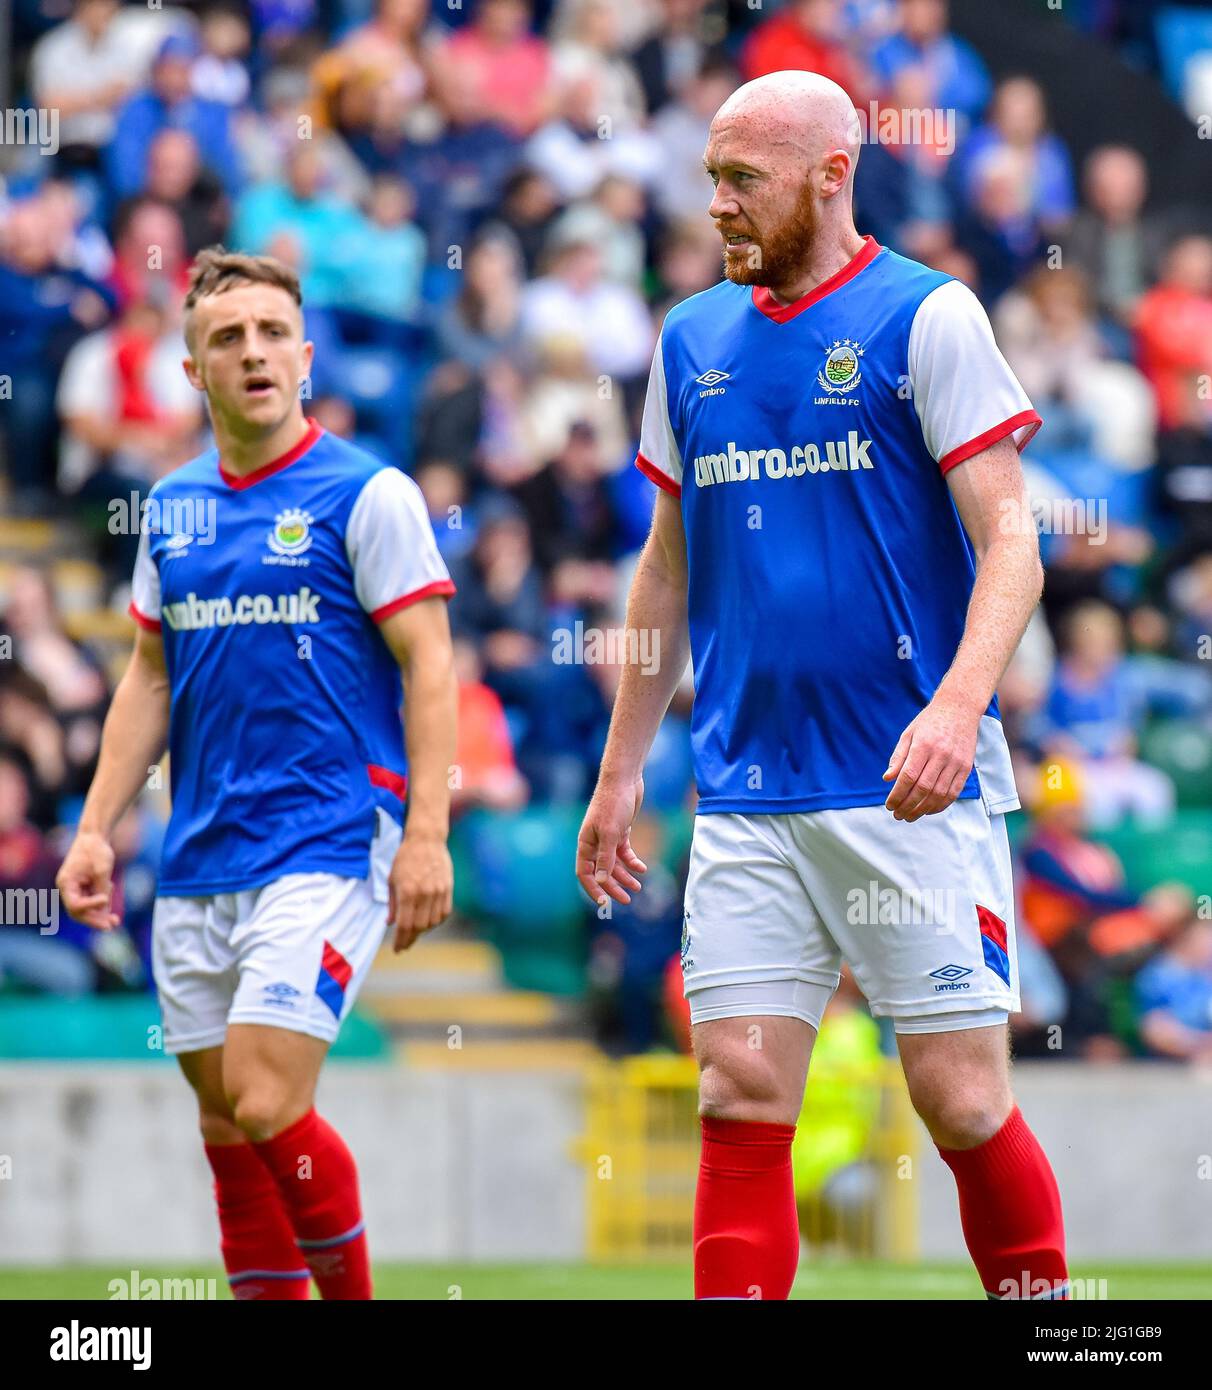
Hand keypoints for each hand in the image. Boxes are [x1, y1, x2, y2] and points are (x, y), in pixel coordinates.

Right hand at [56, 831, 117, 929]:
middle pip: (79, 912)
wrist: (94, 836)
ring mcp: (75, 889)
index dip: (90, 907)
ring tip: (116, 920)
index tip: (105, 900)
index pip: (75, 905)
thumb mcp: (102, 870)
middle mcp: (68, 889)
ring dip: (100, 915)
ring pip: (87, 909)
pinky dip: (102, 902)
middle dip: (95, 920)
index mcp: (66, 883)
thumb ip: (102, 889)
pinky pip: (92, 901)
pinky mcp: (84, 888)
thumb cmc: (96, 850)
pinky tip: (110, 887)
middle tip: (111, 926)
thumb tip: (106, 908)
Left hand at [387, 832, 452, 951]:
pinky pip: (444, 913)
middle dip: (411, 939)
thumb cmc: (405, 858)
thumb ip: (392, 904)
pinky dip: (436, 921)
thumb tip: (390, 923)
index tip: (397, 949)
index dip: (400, 940)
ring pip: (433, 922)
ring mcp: (438, 892)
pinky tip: (428, 922)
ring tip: (415, 932)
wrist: (426, 840)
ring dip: (423, 931)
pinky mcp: (448, 889)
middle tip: (405, 945)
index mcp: (407, 892)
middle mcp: (424, 894)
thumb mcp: (392, 879)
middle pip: (419, 927)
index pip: (404, 925)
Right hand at [576, 776, 647, 907]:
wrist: (624, 780)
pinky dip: (633, 861)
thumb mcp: (610, 833)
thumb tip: (602, 882)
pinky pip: (624, 853)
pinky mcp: (620, 832)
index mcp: (585, 843)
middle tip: (627, 899)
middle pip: (601, 872)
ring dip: (625, 876)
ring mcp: (607, 837)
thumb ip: (606, 858)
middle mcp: (594, 843)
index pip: (584, 873)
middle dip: (613, 886)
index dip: (593, 889)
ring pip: (614, 864)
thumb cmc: (613, 804)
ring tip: (639, 886)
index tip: (605, 903)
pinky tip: (642, 868)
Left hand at [883, 694, 980, 821]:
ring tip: (910, 816)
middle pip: (923, 789)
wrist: (959, 708)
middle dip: (908, 806)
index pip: (908, 777)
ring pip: (939, 794)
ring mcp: (956, 762)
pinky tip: (928, 810)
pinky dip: (940, 805)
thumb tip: (888, 779)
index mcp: (923, 745)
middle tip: (897, 815)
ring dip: (923, 809)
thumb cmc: (929, 722)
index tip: (889, 805)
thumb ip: (898, 757)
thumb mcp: (909, 734)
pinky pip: (954, 792)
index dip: (898, 794)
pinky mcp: (966, 767)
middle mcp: (941, 755)